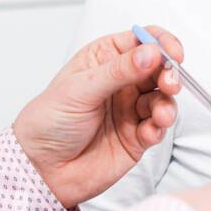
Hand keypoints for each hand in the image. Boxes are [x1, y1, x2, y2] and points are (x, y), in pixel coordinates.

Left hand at [13, 26, 183, 209]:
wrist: (40, 169)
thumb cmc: (48, 122)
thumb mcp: (80, 89)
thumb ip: (119, 71)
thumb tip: (150, 52)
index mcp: (104, 59)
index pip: (141, 41)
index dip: (160, 43)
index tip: (171, 53)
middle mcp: (121, 82)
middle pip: (159, 68)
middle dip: (170, 74)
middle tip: (169, 83)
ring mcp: (130, 109)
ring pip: (163, 98)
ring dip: (167, 103)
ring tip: (160, 114)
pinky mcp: (137, 136)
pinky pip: (159, 127)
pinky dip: (160, 128)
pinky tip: (148, 131)